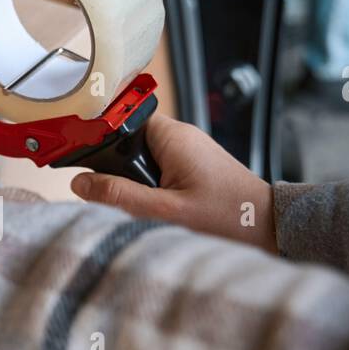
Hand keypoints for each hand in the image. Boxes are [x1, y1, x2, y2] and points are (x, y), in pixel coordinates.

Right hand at [71, 114, 274, 251]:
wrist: (269, 228)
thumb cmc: (227, 217)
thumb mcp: (165, 211)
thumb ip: (119, 196)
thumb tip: (79, 184)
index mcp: (172, 136)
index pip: (121, 121)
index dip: (101, 139)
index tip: (82, 157)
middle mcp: (181, 136)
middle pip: (128, 141)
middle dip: (119, 169)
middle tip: (122, 196)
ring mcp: (189, 150)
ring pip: (143, 158)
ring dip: (137, 182)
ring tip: (148, 207)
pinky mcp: (195, 166)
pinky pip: (160, 169)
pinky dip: (153, 188)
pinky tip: (161, 208)